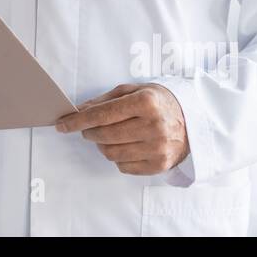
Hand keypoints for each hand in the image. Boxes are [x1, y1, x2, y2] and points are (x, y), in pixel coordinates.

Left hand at [55, 83, 188, 174]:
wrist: (193, 121)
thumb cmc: (159, 102)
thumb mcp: (135, 90)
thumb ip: (106, 100)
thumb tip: (80, 111)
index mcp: (146, 103)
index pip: (102, 115)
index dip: (77, 121)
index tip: (62, 125)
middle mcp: (153, 126)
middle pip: (104, 135)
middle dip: (88, 132)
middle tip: (87, 129)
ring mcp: (157, 148)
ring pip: (111, 153)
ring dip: (101, 145)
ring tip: (107, 136)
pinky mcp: (159, 165)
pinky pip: (123, 166)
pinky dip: (117, 157)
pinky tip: (125, 146)